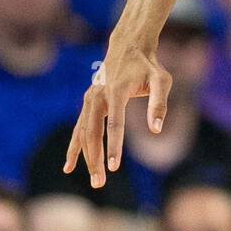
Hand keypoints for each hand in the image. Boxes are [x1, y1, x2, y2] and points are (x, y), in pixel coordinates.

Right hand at [65, 39, 171, 186]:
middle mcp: (98, 96)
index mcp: (116, 91)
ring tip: (95, 181)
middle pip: (93, 132)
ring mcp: (90, 99)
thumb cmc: (148, 67)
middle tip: (100, 183)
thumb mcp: (161, 81)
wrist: (128, 47)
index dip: (113, 146)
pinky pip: (79, 129)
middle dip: (95, 159)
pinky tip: (69, 166)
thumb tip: (156, 130)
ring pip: (83, 133)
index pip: (114, 123)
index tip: (114, 166)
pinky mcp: (88, 104)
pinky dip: (74, 147)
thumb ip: (159, 104)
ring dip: (86, 158)